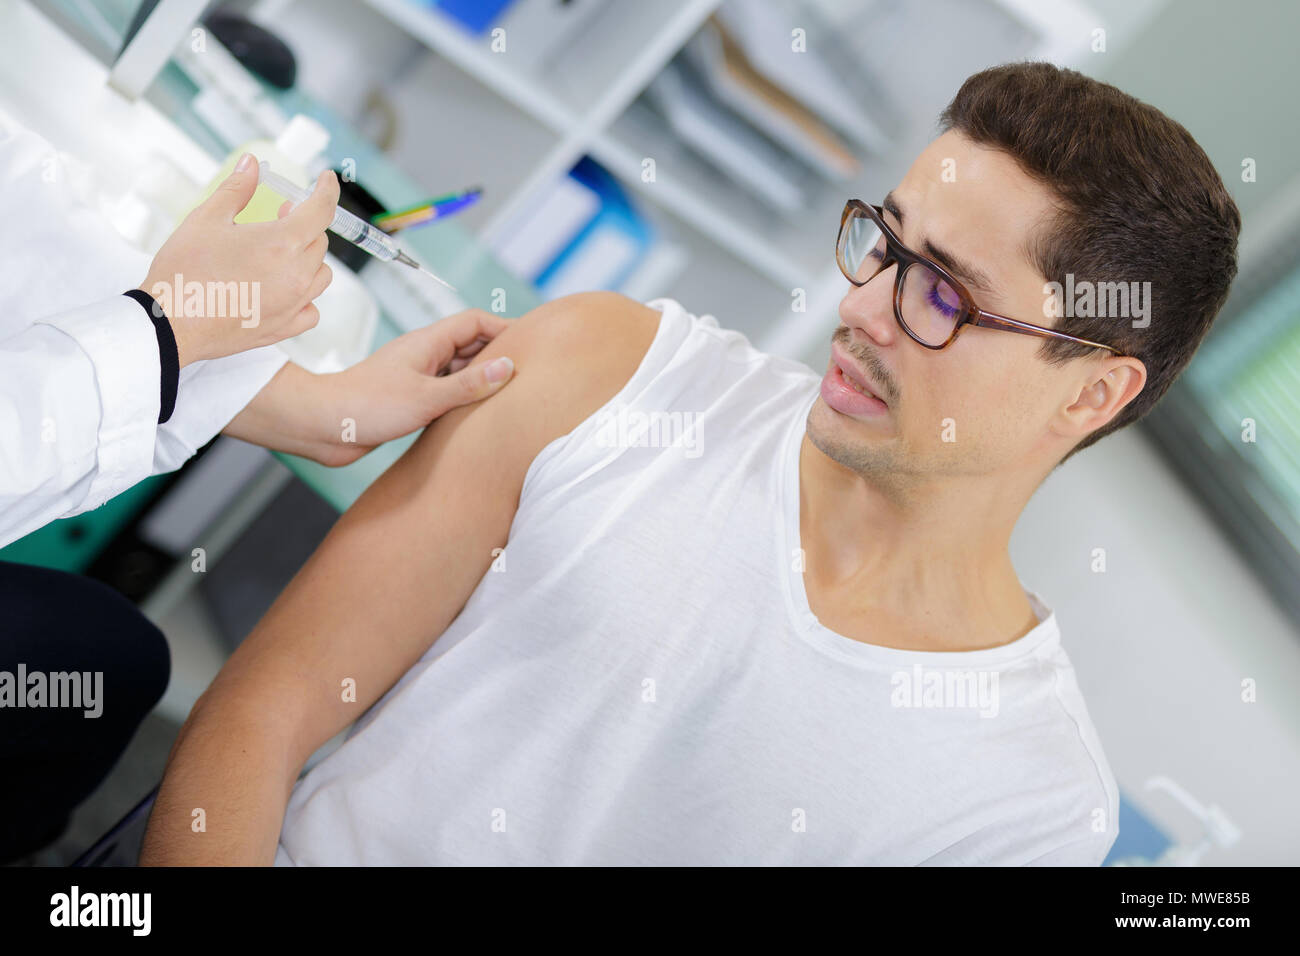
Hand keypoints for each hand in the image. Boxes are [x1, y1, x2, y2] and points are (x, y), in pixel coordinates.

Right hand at [139, 152, 336, 366]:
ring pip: (320, 275)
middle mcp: (296, 275)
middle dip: (304, 224)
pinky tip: (285, 288)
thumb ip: (236, 189)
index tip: (325, 180)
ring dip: (307, 258)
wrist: (170, 322)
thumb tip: (251, 164)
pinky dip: (305, 296)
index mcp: (281, 243)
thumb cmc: (184, 270)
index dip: (326, 190)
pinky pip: (311, 309)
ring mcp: (293, 304)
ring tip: (279, 252)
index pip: (321, 210)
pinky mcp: (285, 328)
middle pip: (318, 242)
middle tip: (279, 216)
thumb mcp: (207, 219)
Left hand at [316, 308, 515, 465]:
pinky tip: (478, 414)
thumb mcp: (427, 397)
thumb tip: (508, 367)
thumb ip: (469, 384)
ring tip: (511, 392)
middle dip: (498, 352)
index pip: (474, 322)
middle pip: (470, 343)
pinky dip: (466, 397)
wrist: (324, 426)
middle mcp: (424, 355)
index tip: (531, 341)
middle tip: (529, 368)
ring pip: (459, 369)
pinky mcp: (410, 398)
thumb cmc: (367, 406)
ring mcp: (417, 376)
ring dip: (482, 377)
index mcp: (427, 343)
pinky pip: (447, 391)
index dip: (504, 327)